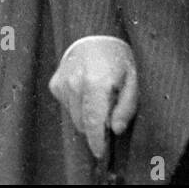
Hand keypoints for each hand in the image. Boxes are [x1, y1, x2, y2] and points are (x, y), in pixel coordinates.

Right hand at [48, 39, 137, 158]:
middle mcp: (75, 83)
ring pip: (74, 116)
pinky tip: (86, 90)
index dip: (97, 142)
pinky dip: (77, 104)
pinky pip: (67, 106)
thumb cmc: (117, 58)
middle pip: (82, 123)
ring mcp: (62, 83)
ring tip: (98, 97)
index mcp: (96, 83)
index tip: (101, 153)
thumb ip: (126, 107)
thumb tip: (116, 130)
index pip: (93, 123)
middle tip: (109, 115)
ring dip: (86, 114)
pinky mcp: (55, 83)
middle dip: (95, 126)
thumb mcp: (133, 80)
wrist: (95, 34)